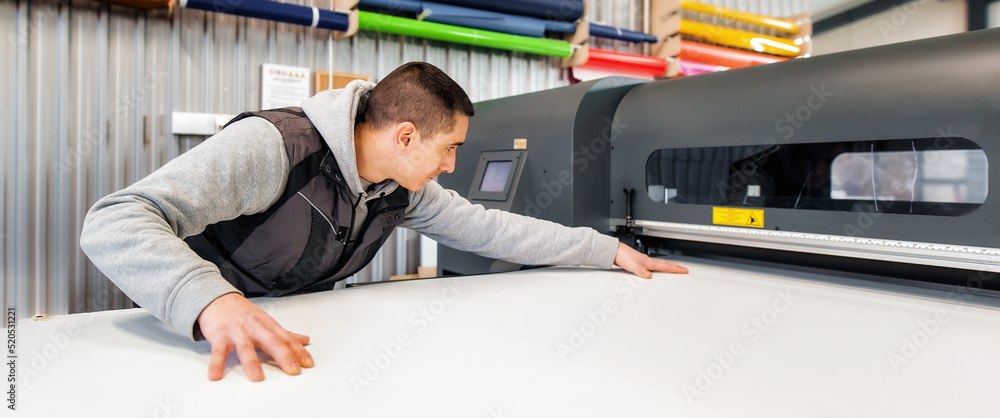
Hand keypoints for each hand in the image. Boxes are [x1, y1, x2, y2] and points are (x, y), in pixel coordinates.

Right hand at [197, 293, 313, 380]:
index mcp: (267, 325)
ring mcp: (236, 332)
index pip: (286, 339)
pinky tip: (216, 375)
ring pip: (245, 348)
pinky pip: (218, 351)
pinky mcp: (219, 336)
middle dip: (284, 356)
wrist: (217, 299)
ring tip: (258, 377)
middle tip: (293, 370)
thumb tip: (304, 340)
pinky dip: (216, 364)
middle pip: (271, 342)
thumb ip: (285, 334)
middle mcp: (254, 328)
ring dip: (252, 363)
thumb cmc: (243, 312)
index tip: (308, 363)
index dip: (298, 351)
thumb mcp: (266, 320)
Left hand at [613, 242, 688, 277]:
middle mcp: (648, 261)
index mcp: (649, 262)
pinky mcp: (640, 263)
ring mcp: (644, 262)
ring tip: (675, 269)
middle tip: (684, 270)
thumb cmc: (624, 256)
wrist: (615, 252)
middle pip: (665, 264)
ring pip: (660, 265)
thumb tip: (649, 276)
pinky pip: (653, 266)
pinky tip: (656, 270)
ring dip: (668, 267)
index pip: (665, 266)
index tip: (685, 270)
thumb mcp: (633, 266)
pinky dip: (658, 268)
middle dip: (675, 268)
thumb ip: (641, 272)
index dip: (676, 269)